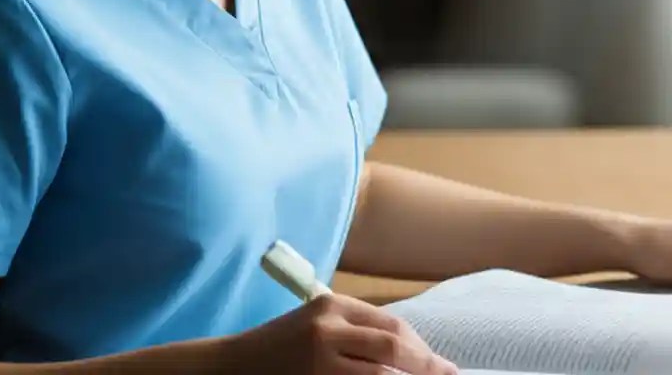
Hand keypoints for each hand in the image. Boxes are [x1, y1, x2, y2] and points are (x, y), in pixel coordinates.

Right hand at [228, 292, 457, 374]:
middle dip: (426, 365)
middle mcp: (328, 329)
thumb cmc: (280, 347)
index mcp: (333, 305)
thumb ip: (356, 330)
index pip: (391, 325)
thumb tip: (411, 351)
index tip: (440, 364)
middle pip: (393, 346)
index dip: (421, 347)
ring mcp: (319, 360)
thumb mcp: (317, 323)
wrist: (231, 367)